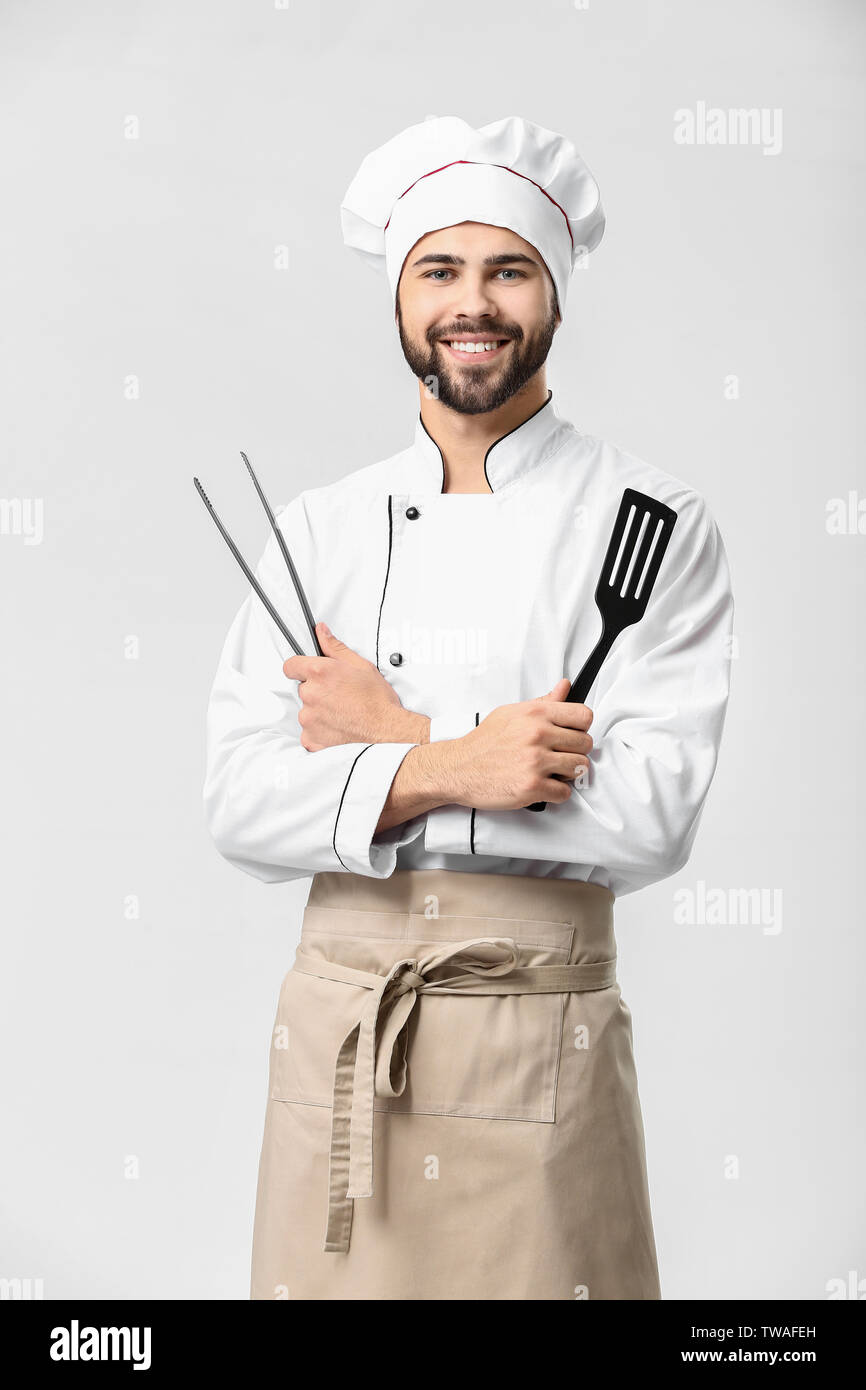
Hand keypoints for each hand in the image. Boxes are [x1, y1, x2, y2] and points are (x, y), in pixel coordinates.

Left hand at [283, 622, 428, 749]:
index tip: (309, 673)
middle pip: (303, 689)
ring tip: (342, 713)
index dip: (300, 668)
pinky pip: (308, 733)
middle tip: (338, 696)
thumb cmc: (377, 700)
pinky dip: (320, 732)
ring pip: (306, 711)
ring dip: (319, 712)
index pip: (291, 666)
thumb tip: (321, 632)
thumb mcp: (361, 665)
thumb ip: (335, 647)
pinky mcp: (311, 738)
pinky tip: (338, 727)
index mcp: (319, 673)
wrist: (387, 730)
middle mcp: (310, 694)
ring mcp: (308, 718)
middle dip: (317, 691)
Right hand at [445, 678, 593, 809]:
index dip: (582, 728)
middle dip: (575, 752)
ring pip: (579, 768)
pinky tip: (543, 785)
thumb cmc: (484, 743)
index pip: (584, 716)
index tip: (573, 735)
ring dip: (568, 773)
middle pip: (585, 744)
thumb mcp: (511, 713)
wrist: (458, 769)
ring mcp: (536, 761)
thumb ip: (543, 702)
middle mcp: (537, 735)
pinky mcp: (532, 786)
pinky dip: (556, 793)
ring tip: (551, 771)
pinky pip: (564, 793)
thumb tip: (564, 687)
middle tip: (559, 756)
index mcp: (535, 714)